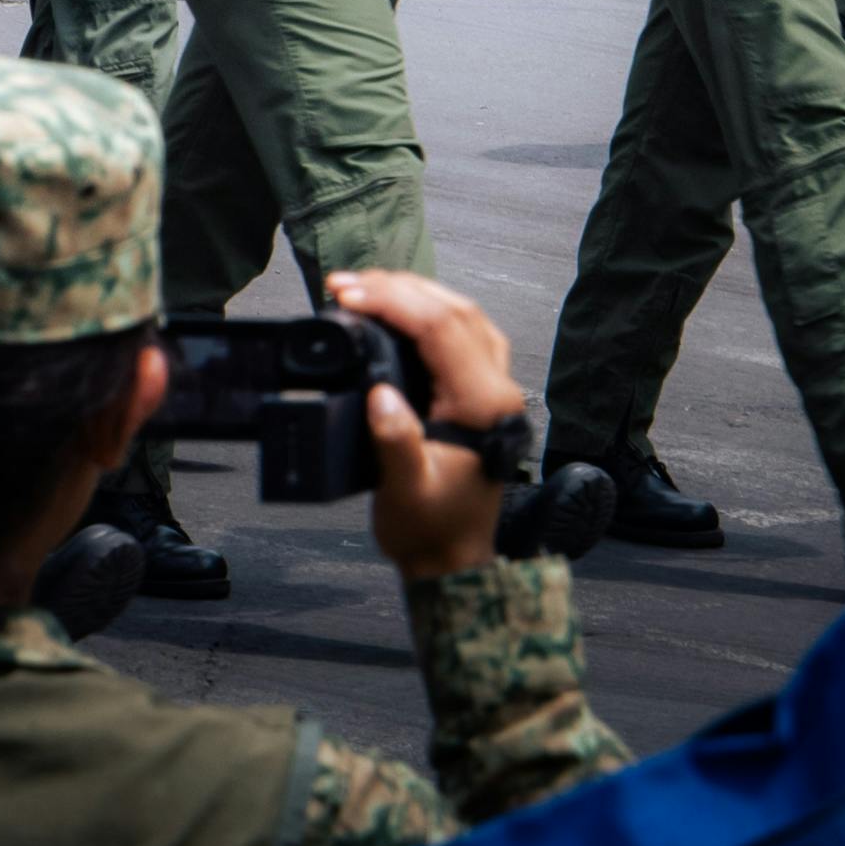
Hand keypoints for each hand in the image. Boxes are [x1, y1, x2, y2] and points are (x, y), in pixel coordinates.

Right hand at [328, 269, 526, 580]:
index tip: (349, 296)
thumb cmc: (430, 531)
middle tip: (346, 285)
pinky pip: (465, 330)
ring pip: (463, 313)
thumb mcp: (405, 494)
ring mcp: (495, 387)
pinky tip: (402, 309)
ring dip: (416, 292)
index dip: (393, 303)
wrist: (453, 560)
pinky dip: (431, 309)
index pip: (440, 329)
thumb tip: (379, 394)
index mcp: (484, 407)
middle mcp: (497, 389)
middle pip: (454, 310)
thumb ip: (395, 443)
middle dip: (398, 288)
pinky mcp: (484, 391)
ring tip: (367, 288)